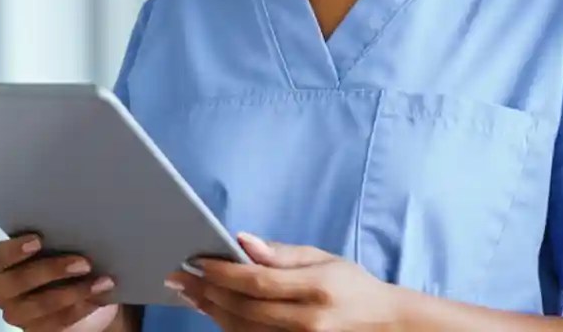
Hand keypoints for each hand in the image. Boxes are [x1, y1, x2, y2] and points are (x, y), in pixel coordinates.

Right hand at [0, 233, 119, 330]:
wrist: (76, 295)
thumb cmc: (60, 260)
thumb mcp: (57, 246)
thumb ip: (57, 238)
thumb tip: (78, 228)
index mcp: (0, 263)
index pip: (0, 255)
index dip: (16, 249)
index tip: (39, 240)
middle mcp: (1, 290)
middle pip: (18, 281)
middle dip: (52, 270)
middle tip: (83, 262)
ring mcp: (17, 314)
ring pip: (40, 304)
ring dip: (73, 292)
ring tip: (100, 281)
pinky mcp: (35, 330)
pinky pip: (57, 321)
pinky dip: (81, 307)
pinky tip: (99, 296)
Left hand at [164, 232, 401, 330]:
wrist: (383, 324)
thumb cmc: (351, 286)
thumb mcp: (323, 258)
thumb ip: (281, 253)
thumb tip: (242, 240)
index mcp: (316, 289)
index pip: (258, 282)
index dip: (223, 273)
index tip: (196, 260)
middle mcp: (307, 322)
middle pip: (244, 309)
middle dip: (206, 291)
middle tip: (178, 275)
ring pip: (242, 330)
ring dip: (209, 310)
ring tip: (188, 291)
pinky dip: (227, 325)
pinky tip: (211, 310)